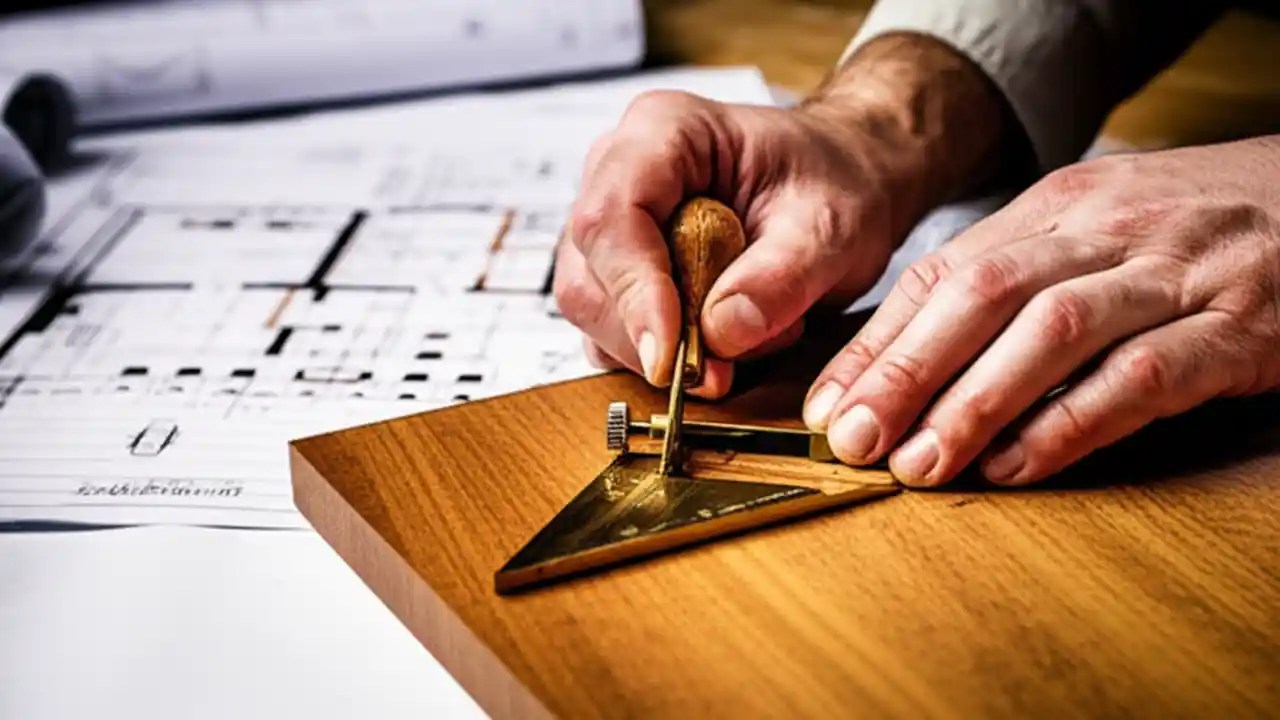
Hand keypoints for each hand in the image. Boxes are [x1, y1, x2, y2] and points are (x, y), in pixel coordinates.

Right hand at [554, 34, 1007, 396]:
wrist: (843, 185)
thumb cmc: (835, 181)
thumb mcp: (831, 225)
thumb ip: (780, 276)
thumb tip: (720, 332)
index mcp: (663, 132)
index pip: (612, 217)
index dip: (634, 292)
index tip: (670, 357)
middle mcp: (620, 174)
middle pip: (589, 275)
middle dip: (646, 336)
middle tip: (717, 373)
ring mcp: (614, 227)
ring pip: (595, 310)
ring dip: (660, 350)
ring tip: (744, 339)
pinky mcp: (621, 272)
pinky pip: (615, 330)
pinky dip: (665, 355)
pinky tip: (724, 340)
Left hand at [805, 136, 1279, 486]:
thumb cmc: (1185, 228)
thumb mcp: (1089, 229)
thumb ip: (1007, 282)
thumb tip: (902, 358)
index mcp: (1056, 207)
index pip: (942, 272)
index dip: (878, 342)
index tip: (827, 404)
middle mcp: (1106, 231)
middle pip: (982, 293)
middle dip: (906, 370)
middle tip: (855, 439)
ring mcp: (1173, 275)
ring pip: (1053, 330)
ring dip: (976, 402)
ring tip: (922, 463)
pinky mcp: (1237, 328)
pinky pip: (1144, 376)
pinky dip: (1073, 422)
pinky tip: (1021, 464)